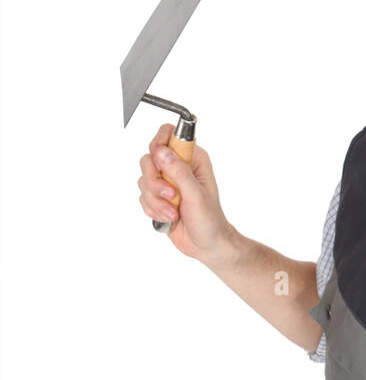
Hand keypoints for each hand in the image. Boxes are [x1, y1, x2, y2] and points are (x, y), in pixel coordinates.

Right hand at [137, 124, 237, 262]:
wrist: (207, 245)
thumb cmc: (210, 220)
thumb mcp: (197, 195)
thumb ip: (179, 172)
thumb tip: (160, 152)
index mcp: (192, 158)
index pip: (168, 134)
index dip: (159, 145)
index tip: (160, 163)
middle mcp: (177, 166)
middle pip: (148, 159)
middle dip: (155, 182)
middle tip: (172, 196)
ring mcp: (166, 182)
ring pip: (143, 180)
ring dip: (156, 201)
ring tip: (173, 213)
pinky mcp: (157, 197)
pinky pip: (142, 197)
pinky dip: (153, 210)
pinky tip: (169, 218)